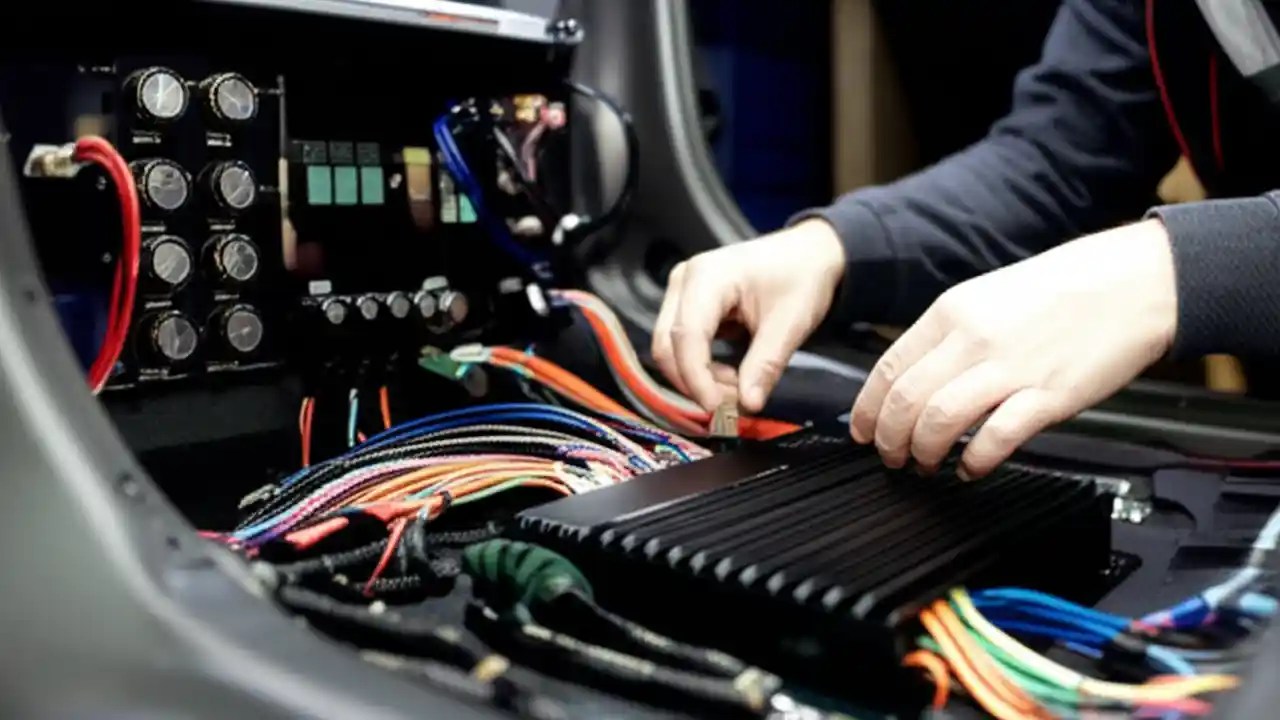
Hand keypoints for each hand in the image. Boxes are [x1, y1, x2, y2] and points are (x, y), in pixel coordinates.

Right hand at [652, 219, 845, 412]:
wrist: (809, 253)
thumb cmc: (802, 277)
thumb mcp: (790, 323)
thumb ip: (765, 365)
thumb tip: (748, 406)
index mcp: (706, 277)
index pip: (686, 336)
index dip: (697, 378)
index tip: (719, 410)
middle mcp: (684, 281)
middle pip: (667, 347)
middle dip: (695, 383)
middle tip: (733, 405)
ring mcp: (681, 292)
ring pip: (669, 350)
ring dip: (697, 379)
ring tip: (737, 388)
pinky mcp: (686, 305)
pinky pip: (680, 347)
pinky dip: (700, 369)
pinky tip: (730, 375)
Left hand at [850, 219, 1177, 477]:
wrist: (1135, 282)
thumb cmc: (1066, 291)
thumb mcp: (989, 298)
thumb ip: (950, 335)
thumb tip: (916, 377)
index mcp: (952, 311)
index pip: (888, 369)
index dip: (867, 410)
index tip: (864, 432)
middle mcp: (973, 338)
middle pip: (904, 400)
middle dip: (889, 439)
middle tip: (891, 458)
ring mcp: (1010, 367)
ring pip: (938, 420)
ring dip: (923, 453)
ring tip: (926, 465)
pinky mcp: (1047, 395)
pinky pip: (994, 438)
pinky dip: (974, 461)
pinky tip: (972, 468)